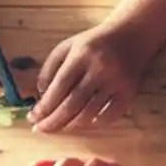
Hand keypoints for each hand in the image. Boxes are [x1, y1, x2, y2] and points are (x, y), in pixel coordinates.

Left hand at [29, 21, 152, 132]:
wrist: (131, 36)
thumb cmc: (94, 43)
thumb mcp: (68, 46)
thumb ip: (50, 67)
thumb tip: (42, 96)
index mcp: (81, 55)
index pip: (59, 87)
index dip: (45, 106)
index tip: (33, 117)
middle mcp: (99, 69)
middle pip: (72, 104)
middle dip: (54, 121)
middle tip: (41, 129)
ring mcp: (116, 82)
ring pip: (90, 113)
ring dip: (71, 125)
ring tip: (59, 128)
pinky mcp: (129, 92)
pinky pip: (111, 115)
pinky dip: (96, 123)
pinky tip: (85, 123)